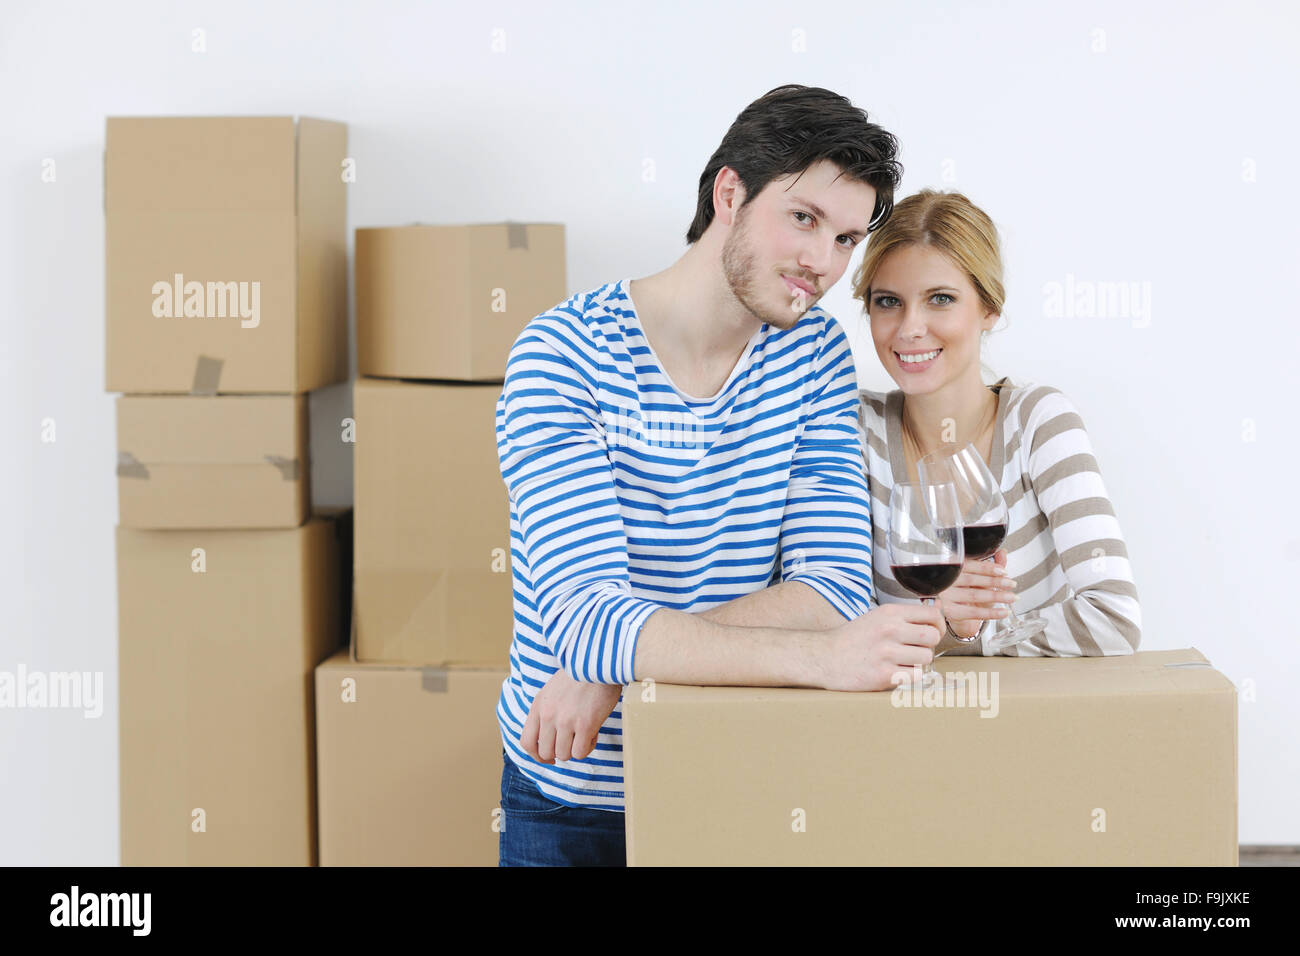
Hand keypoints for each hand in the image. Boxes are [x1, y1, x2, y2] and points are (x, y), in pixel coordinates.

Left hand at [521, 667, 623, 763]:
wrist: (598, 661)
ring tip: (584, 734)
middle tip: (571, 744)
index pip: (527, 742)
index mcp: (538, 706)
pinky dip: (587, 747)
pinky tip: (593, 734)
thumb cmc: (579, 675)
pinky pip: (580, 752)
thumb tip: (550, 738)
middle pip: (545, 752)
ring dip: (574, 749)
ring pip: (563, 755)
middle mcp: (548, 715)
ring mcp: (566, 721)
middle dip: (558, 753)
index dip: (537, 755)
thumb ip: (546, 712)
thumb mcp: (552, 691)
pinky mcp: (585, 725)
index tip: (549, 756)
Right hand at [817, 602, 944, 691]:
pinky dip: (908, 676)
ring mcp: (887, 653)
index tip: (932, 631)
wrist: (824, 657)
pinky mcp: (884, 675)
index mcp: (889, 613)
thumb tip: (938, 609)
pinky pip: (914, 676)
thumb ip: (905, 615)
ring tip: (903, 661)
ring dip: (918, 662)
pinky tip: (895, 671)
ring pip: (926, 658)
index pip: (932, 614)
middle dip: (928, 645)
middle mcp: (889, 630)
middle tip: (916, 648)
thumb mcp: (876, 617)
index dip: (937, 624)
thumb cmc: (852, 639)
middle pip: (932, 637)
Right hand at [939, 549, 1015, 639]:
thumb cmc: (967, 594)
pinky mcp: (950, 612)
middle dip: (995, 582)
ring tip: (1011, 597)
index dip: (988, 568)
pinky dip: (991, 613)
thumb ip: (990, 566)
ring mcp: (946, 597)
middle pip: (972, 580)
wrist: (958, 617)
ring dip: (996, 596)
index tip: (1003, 571)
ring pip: (974, 595)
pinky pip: (974, 612)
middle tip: (1011, 584)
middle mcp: (946, 581)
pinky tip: (1004, 612)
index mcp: (951, 568)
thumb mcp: (979, 580)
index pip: (969, 565)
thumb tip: (1003, 553)